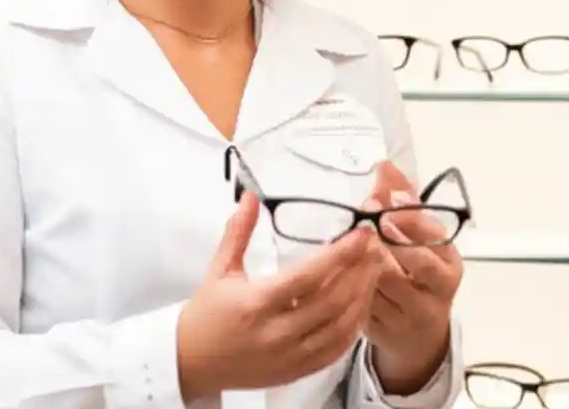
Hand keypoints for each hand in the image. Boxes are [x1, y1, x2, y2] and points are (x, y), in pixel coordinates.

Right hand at [177, 191, 383, 401]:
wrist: (192, 361)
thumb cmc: (206, 314)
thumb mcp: (220, 269)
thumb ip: (238, 232)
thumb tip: (250, 197)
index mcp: (257, 303)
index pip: (309, 276)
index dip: (340, 254)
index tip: (361, 235)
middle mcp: (277, 332)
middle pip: (333, 301)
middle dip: (360, 271)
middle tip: (376, 247)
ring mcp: (289, 355)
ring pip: (340, 327)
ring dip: (363, 297)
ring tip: (374, 271)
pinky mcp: (296, 371)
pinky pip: (335, 351)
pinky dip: (353, 327)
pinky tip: (361, 305)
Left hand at [362, 162, 463, 394]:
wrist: (418, 333)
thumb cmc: (417, 271)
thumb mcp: (418, 237)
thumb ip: (402, 199)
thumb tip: (385, 165)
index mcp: (450, 261)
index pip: (432, 235)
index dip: (404, 217)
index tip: (375, 202)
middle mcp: (439, 289)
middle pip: (410, 260)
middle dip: (383, 238)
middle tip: (360, 222)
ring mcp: (414, 313)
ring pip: (383, 282)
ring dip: (361, 259)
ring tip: (345, 241)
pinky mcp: (386, 331)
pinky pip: (362, 303)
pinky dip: (348, 283)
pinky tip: (336, 268)